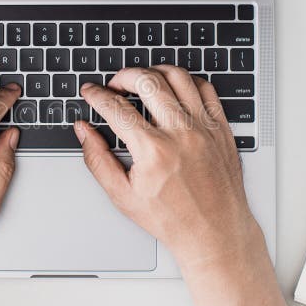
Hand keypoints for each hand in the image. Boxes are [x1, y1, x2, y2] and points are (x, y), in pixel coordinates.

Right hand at [74, 65, 265, 276]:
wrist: (214, 233)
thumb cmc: (171, 219)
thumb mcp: (122, 195)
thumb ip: (97, 159)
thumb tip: (84, 130)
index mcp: (154, 152)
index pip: (116, 108)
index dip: (97, 95)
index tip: (90, 91)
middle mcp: (181, 134)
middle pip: (147, 82)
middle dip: (123, 76)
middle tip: (114, 84)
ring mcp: (205, 129)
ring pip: (178, 77)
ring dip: (154, 72)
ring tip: (142, 81)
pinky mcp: (221, 129)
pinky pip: (206, 89)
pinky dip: (187, 81)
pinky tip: (174, 88)